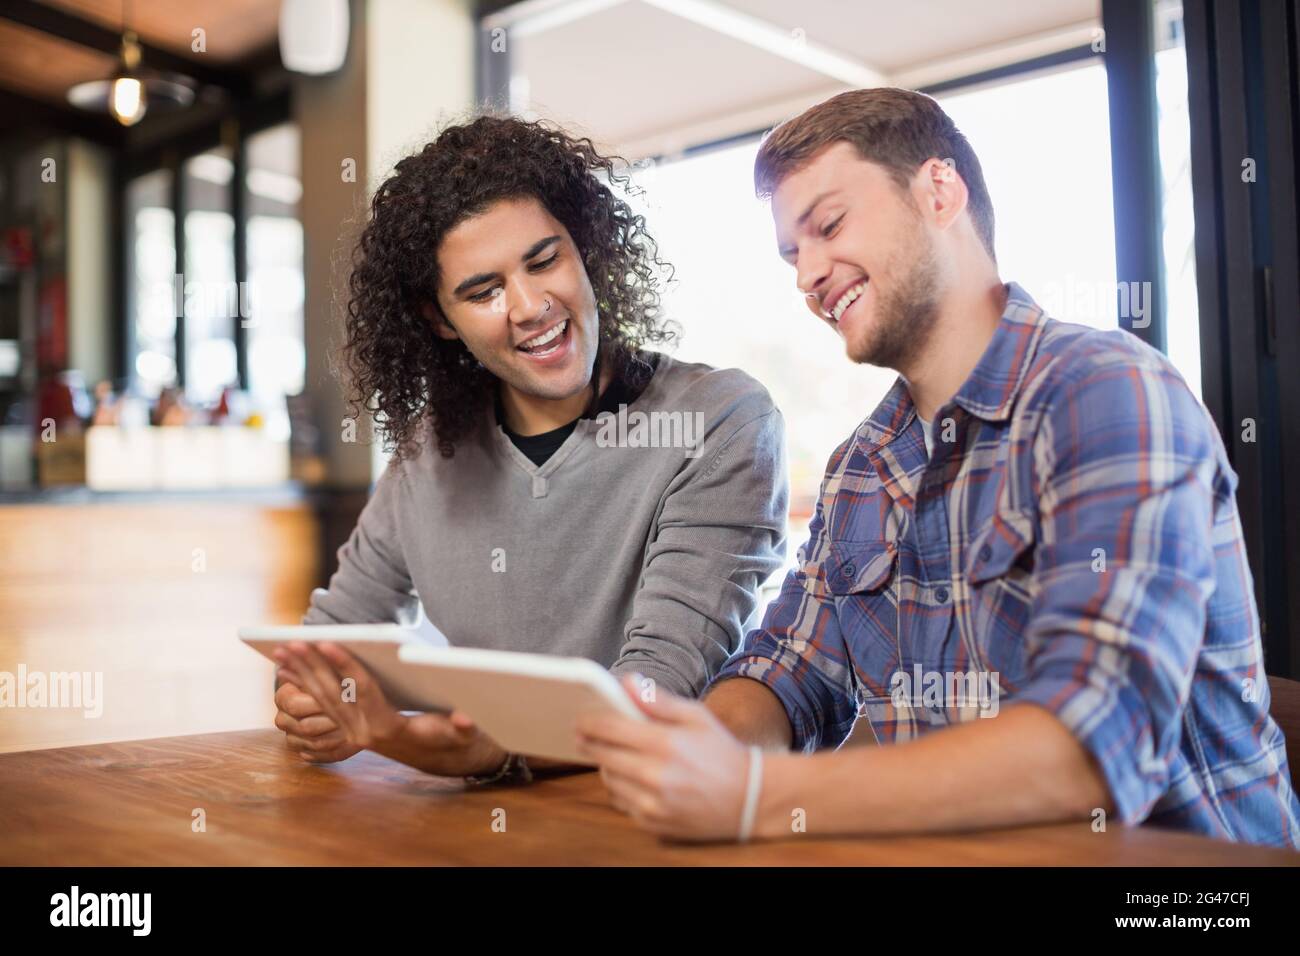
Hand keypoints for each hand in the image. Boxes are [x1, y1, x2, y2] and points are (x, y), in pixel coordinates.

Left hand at [274, 642, 507, 776]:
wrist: (439, 758)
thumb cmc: (452, 737)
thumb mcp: (461, 733)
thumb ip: (463, 727)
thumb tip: (465, 719)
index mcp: (387, 727)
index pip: (361, 690)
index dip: (344, 665)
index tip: (327, 642)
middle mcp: (363, 732)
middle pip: (333, 693)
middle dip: (312, 666)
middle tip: (292, 642)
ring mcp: (352, 732)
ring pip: (322, 699)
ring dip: (301, 675)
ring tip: (282, 652)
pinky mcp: (348, 730)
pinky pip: (321, 704)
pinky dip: (304, 685)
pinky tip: (289, 670)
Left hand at [576, 674, 752, 841]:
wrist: (749, 799)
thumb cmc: (722, 752)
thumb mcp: (697, 716)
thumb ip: (658, 700)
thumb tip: (626, 682)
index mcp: (665, 743)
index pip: (611, 728)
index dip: (590, 722)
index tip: (580, 719)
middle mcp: (655, 775)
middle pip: (603, 756)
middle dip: (590, 743)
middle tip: (583, 735)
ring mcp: (653, 803)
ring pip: (609, 781)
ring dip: (607, 766)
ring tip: (615, 755)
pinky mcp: (654, 823)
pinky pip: (622, 803)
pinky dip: (622, 789)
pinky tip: (633, 779)